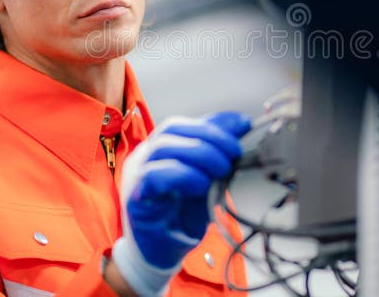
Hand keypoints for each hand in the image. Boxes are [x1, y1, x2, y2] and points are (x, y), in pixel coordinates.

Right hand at [111, 112, 250, 295]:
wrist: (163, 255)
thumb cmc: (182, 217)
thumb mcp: (207, 180)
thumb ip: (218, 153)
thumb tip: (241, 124)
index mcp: (162, 149)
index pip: (185, 124)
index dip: (214, 122)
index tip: (242, 126)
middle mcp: (145, 156)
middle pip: (172, 128)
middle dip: (210, 136)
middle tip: (234, 153)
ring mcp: (136, 174)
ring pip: (163, 146)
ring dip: (199, 153)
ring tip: (222, 170)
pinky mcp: (135, 197)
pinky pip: (154, 175)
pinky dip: (182, 175)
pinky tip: (200, 185)